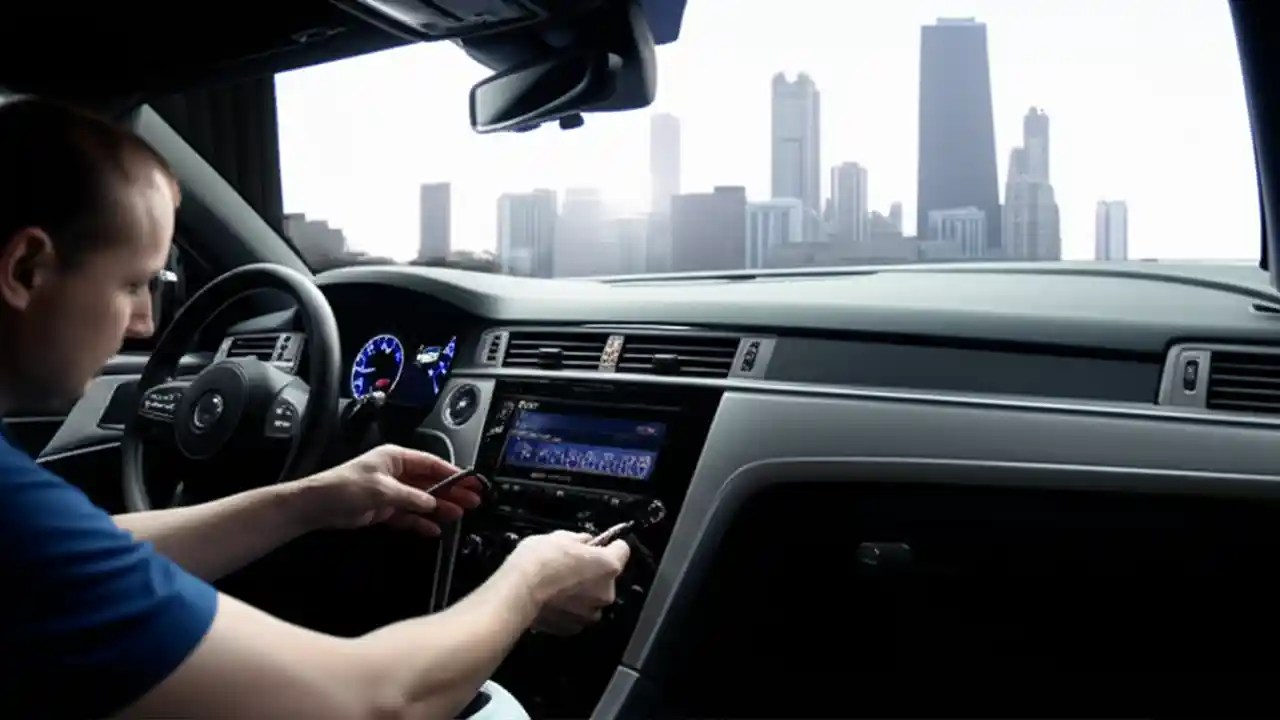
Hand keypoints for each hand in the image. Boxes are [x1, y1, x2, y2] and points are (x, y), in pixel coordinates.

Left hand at [295, 444, 483, 536]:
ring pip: (421, 499)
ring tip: (459, 515)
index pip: (431, 464)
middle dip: (451, 491)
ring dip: (439, 507)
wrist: (318, 505)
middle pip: (429, 482)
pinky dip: (420, 522)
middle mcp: (396, 473)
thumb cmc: (348, 487)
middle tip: (472, 501)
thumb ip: (412, 497)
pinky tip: (434, 529)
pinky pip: (408, 515)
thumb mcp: (383, 490)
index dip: (453, 474)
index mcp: (396, 458)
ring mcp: (390, 492)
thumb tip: (433, 502)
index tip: (471, 482)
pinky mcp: (383, 509)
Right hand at [501, 530, 630, 635]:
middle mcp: (606, 593)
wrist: (517, 593)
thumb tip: (587, 543)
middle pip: (606, 577)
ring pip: (592, 598)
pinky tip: (551, 600)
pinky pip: (576, 614)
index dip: (609, 545)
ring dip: (581, 593)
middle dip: (592, 572)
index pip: (622, 550)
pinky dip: (568, 608)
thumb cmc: (539, 560)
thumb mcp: (560, 537)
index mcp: (608, 566)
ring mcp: (590, 614)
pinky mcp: (573, 629)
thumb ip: (580, 540)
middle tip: (569, 565)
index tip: (596, 545)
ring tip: (557, 585)